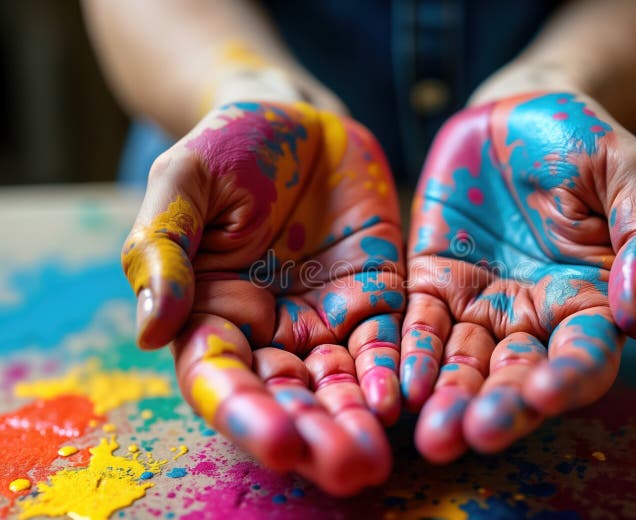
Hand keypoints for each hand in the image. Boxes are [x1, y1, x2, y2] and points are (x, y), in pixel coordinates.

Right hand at [121, 102, 404, 494]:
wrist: (295, 119)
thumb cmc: (228, 145)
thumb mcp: (184, 183)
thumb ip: (163, 250)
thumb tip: (150, 330)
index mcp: (212, 312)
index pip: (222, 379)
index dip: (248, 414)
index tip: (280, 443)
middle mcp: (269, 331)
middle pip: (288, 397)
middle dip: (316, 436)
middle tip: (347, 466)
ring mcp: (324, 318)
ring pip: (339, 383)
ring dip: (356, 420)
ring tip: (375, 454)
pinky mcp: (374, 296)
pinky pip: (385, 343)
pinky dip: (392, 372)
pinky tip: (403, 398)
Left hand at [401, 92, 635, 461]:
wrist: (518, 108)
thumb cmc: (584, 139)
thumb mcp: (630, 173)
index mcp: (590, 298)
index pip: (583, 355)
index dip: (566, 379)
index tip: (543, 394)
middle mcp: (533, 314)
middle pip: (517, 374)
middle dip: (496, 407)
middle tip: (470, 435)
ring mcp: (480, 301)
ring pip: (464, 361)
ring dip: (448, 396)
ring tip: (432, 432)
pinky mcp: (433, 279)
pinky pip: (418, 324)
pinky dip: (410, 353)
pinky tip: (400, 383)